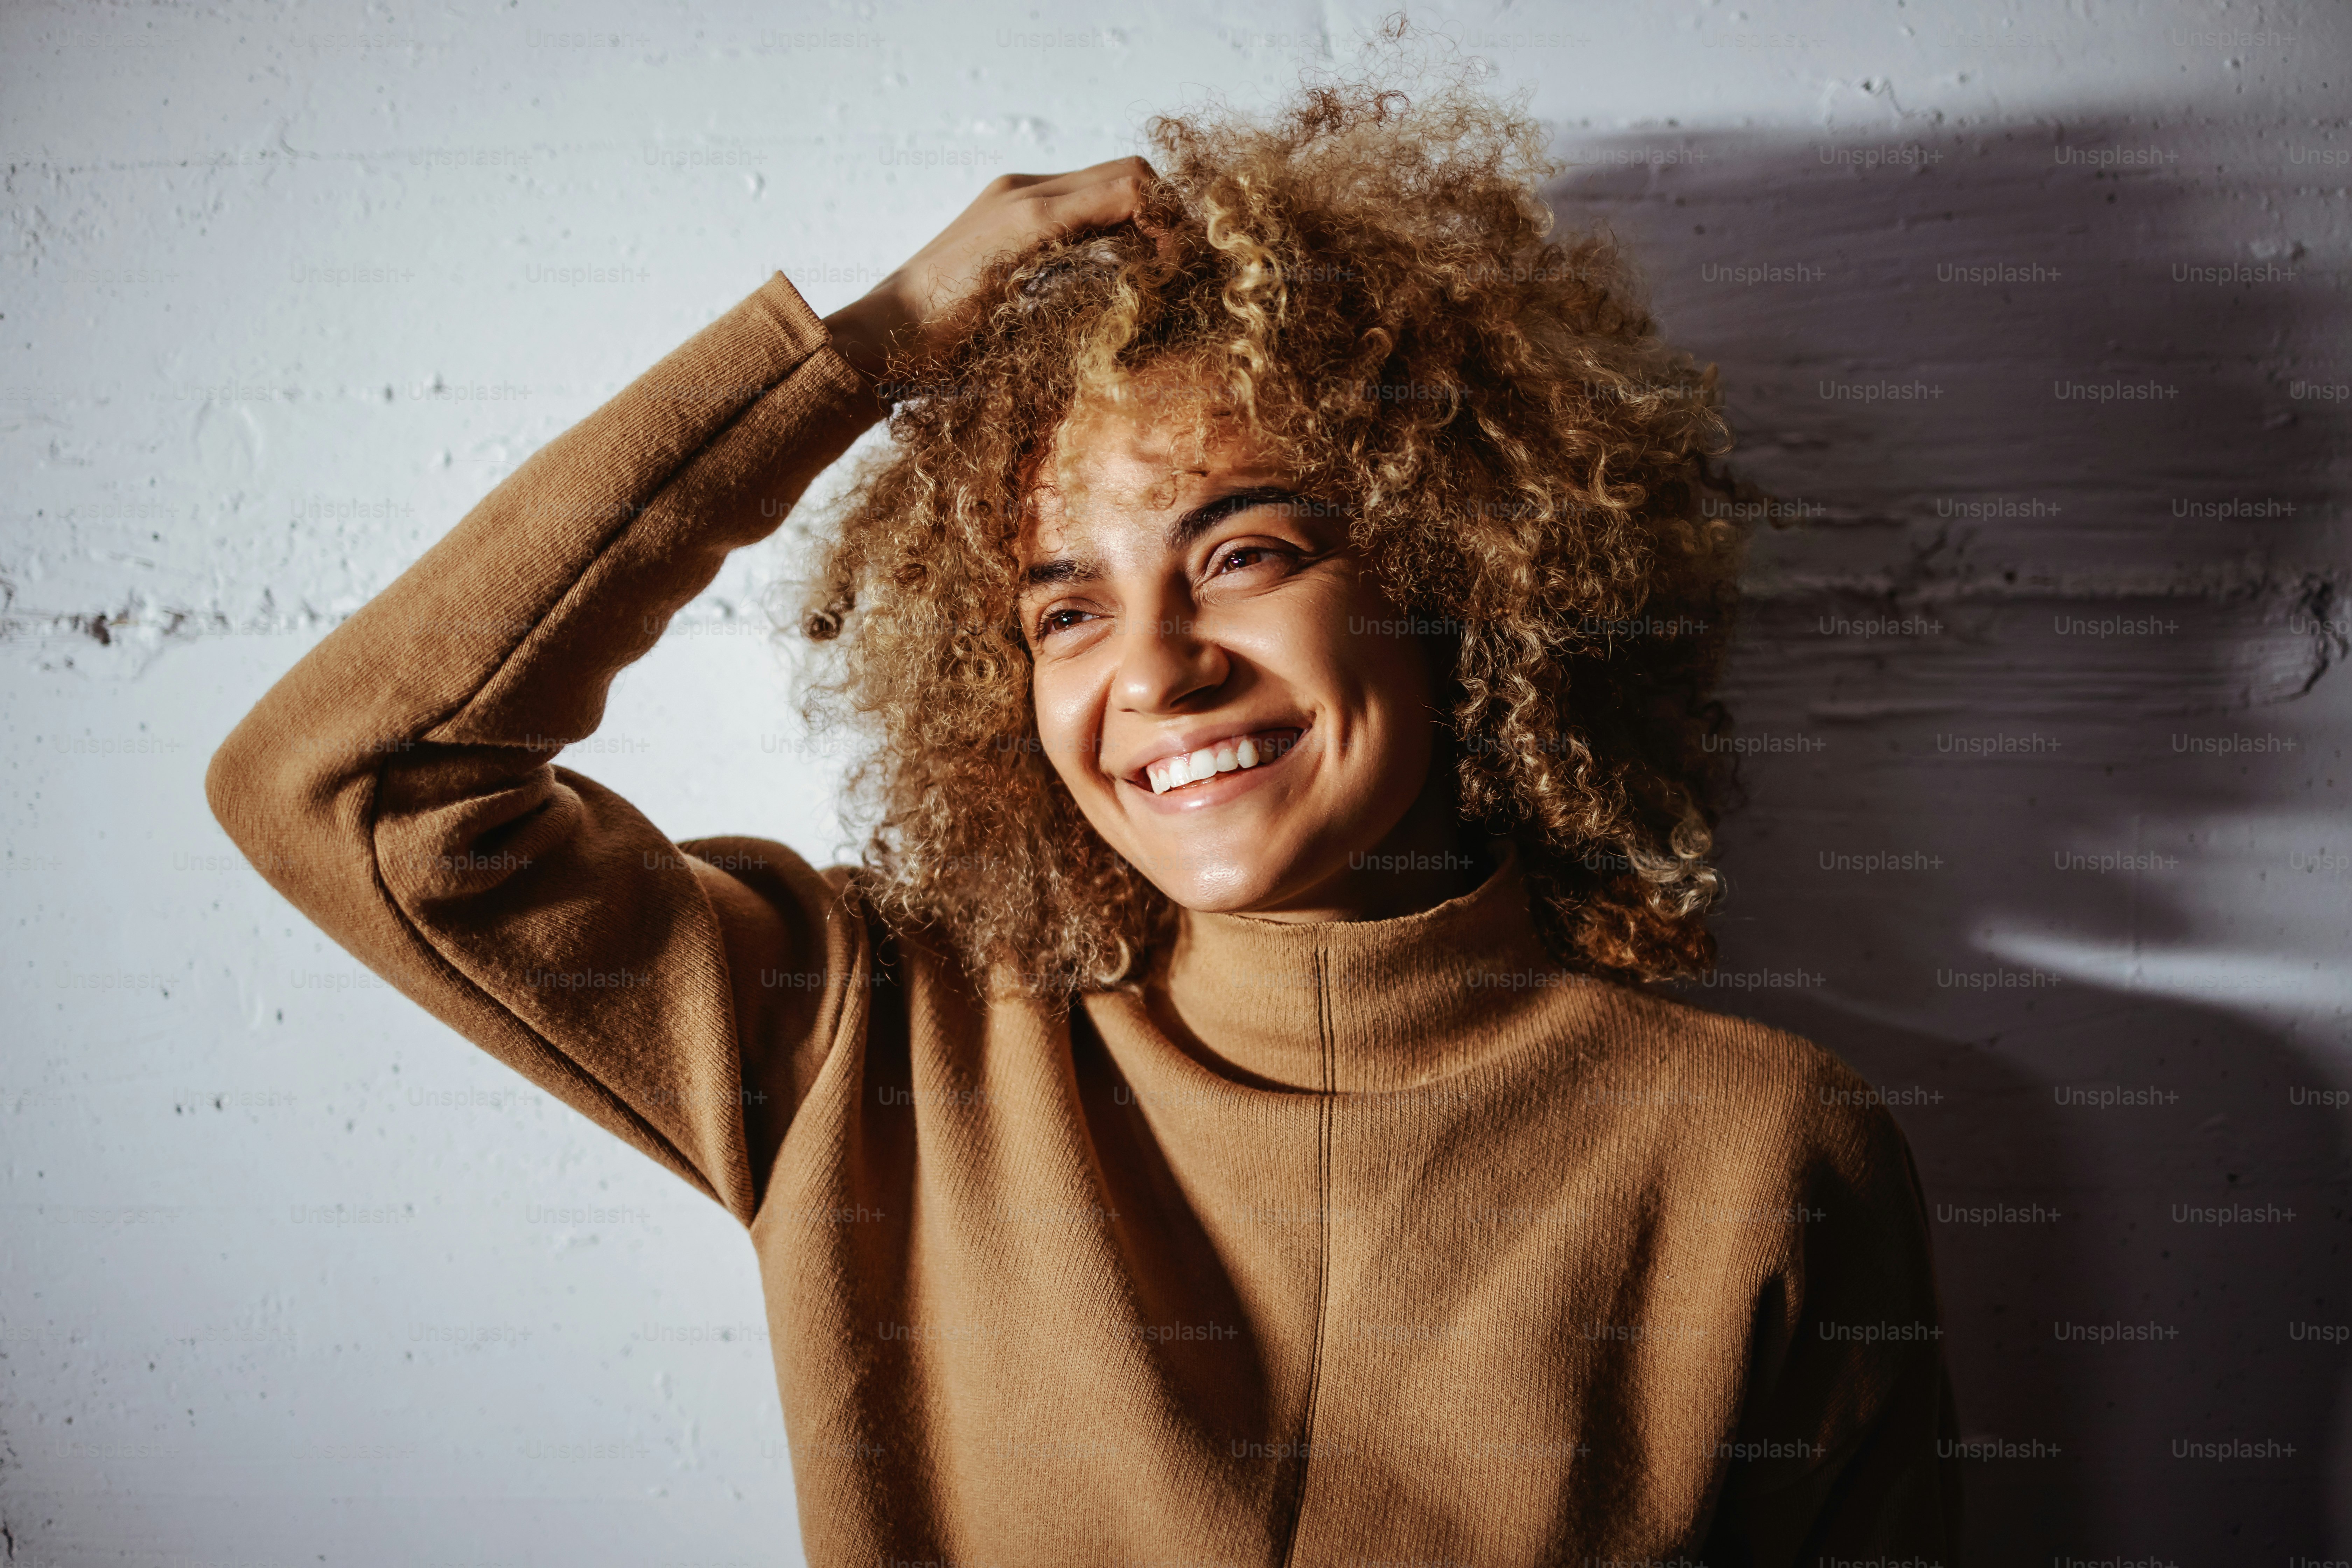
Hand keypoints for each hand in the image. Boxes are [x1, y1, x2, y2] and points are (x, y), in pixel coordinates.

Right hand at [819, 156, 1158, 388]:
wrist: (880, 340)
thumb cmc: (941, 345)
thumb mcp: (1013, 313)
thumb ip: (1055, 295)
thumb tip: (1114, 314)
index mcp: (1023, 208)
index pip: (1115, 188)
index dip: (1158, 220)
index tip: (1175, 271)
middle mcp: (1027, 190)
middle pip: (1132, 173)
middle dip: (1172, 218)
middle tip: (1186, 271)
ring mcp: (1025, 199)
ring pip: (1131, 177)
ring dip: (1167, 222)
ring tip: (1176, 275)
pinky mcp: (1026, 220)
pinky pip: (1115, 196)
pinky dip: (1149, 225)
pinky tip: (1156, 274)